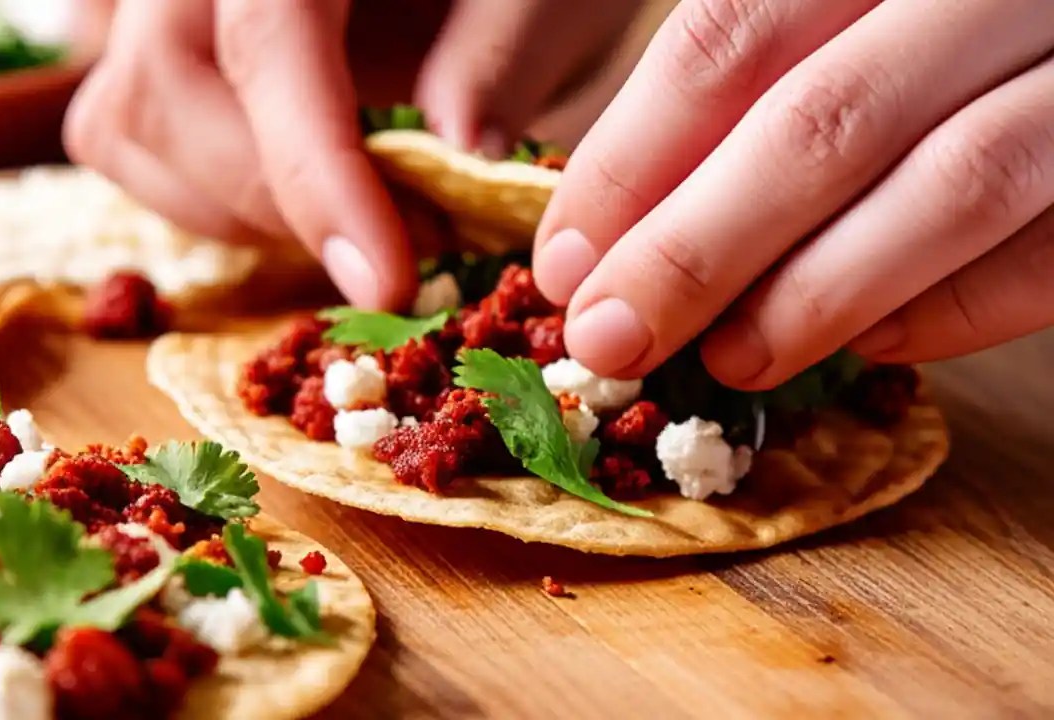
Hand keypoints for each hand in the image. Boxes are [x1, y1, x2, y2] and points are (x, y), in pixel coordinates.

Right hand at [65, 0, 642, 309]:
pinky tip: (298, 203)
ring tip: (360, 225)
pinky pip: (126, 140)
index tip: (383, 280)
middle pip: (168, 86)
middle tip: (393, 255)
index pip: (270, 41)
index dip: (317, 174)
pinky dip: (204, 197)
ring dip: (241, 211)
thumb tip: (459, 143)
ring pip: (127, 124)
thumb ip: (501, 53)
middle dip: (278, 202)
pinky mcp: (147, 51)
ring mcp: (158, 5)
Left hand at [534, 0, 1053, 388]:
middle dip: (696, 251)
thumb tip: (599, 238)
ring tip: (730, 359)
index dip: (630, 163)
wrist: (1053, 22)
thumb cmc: (925, 25)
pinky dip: (957, 309)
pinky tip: (874, 344)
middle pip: (822, 120)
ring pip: (953, 184)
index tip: (567, 263)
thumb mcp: (831, 8)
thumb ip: (730, 89)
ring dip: (817, 295)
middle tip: (612, 338)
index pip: (727, 36)